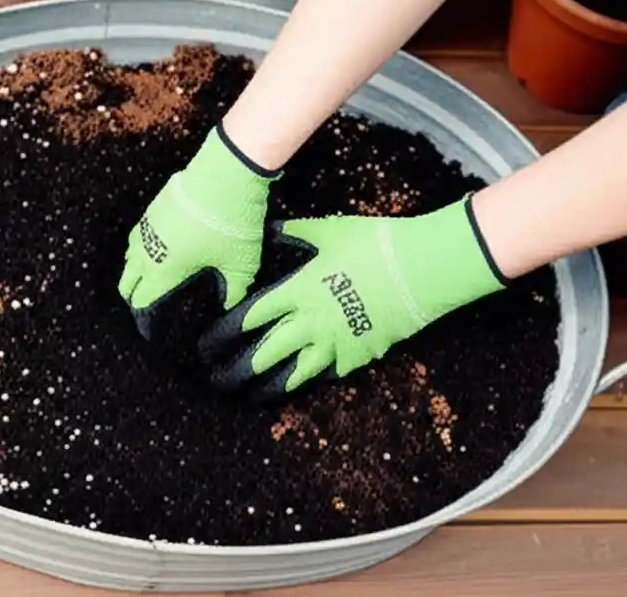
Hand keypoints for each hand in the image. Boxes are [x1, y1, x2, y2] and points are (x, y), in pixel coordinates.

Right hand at [118, 124, 277, 337]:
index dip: (143, 319)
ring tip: (146, 279)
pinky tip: (155, 248)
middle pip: (128, 280)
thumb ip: (234, 290)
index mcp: (164, 270)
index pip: (142, 301)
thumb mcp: (241, 264)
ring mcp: (148, 226)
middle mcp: (148, 250)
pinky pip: (138, 235)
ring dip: (134, 271)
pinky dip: (140, 248)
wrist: (225, 173)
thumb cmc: (231, 222)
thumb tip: (229, 305)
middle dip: (133, 296)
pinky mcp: (154, 206)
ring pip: (129, 256)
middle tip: (144, 307)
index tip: (148, 329)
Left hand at [199, 196, 505, 397]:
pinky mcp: (357, 356)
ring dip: (263, 387)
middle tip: (214, 380)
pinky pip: (324, 375)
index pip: (248, 318)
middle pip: (262, 354)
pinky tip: (289, 391)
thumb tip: (268, 229)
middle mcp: (310, 322)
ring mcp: (334, 343)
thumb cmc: (375, 244)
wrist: (422, 269)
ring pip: (290, 374)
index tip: (204, 347)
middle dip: (234, 370)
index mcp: (298, 291)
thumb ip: (293, 234)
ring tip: (244, 397)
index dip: (222, 334)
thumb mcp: (328, 232)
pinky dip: (304, 383)